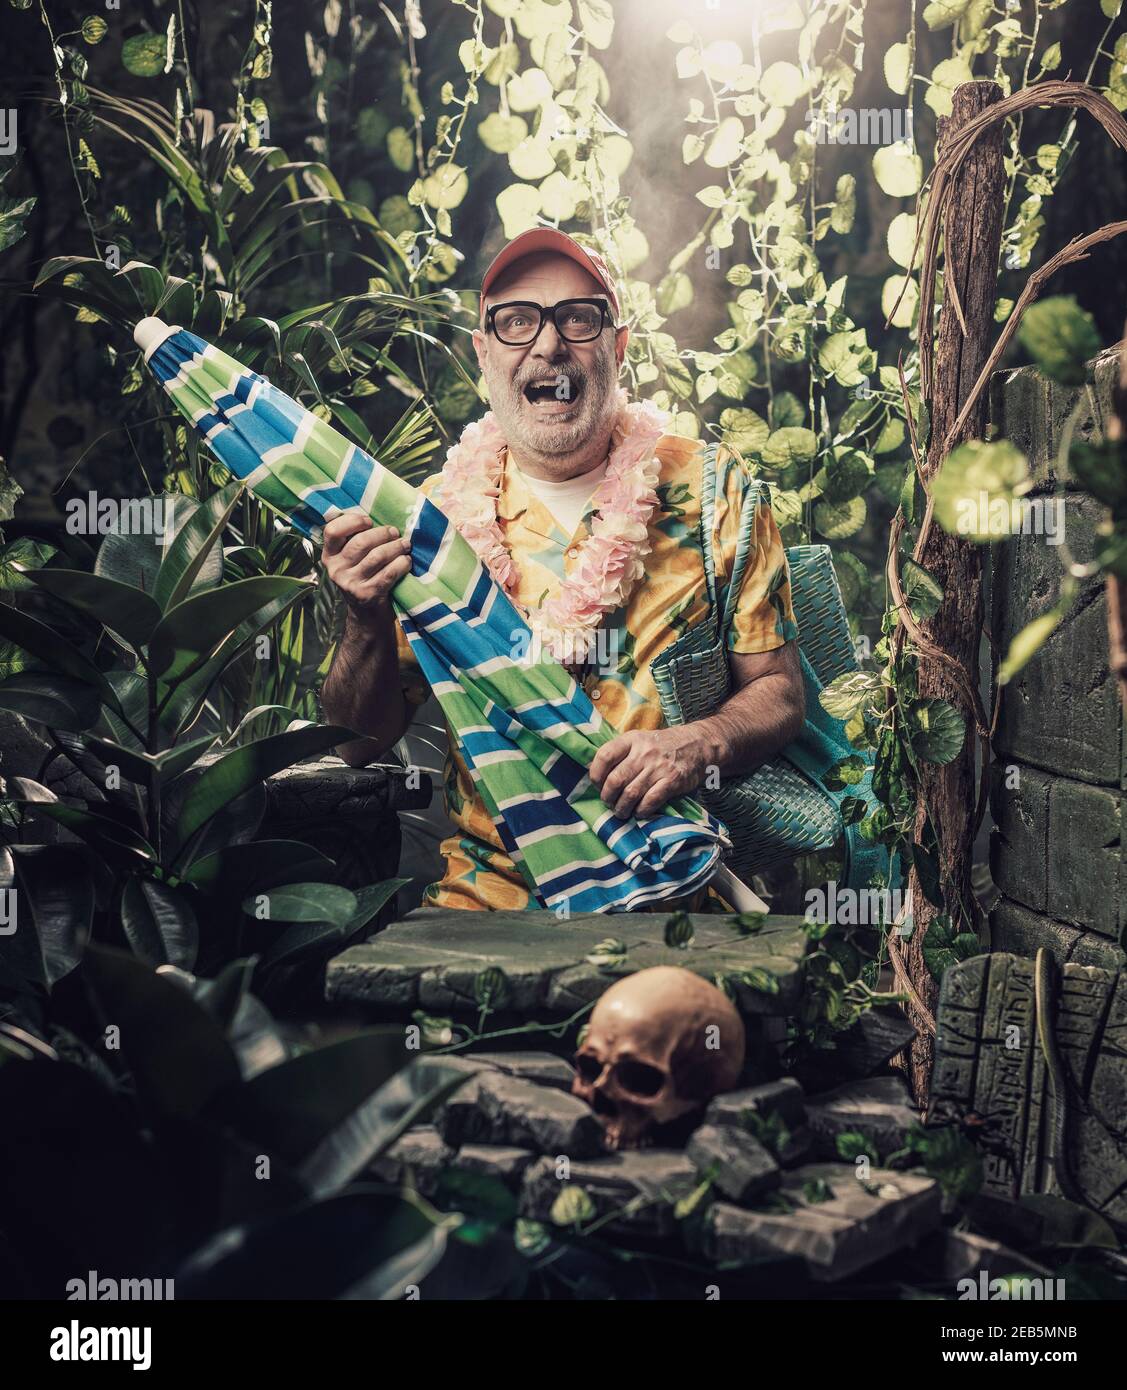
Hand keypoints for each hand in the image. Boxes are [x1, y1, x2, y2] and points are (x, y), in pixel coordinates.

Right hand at [322, 511, 411, 623]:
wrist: (367, 615)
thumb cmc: (364, 577)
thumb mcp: (351, 560)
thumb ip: (354, 539)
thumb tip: (373, 512)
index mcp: (329, 556)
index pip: (332, 531)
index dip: (352, 521)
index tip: (368, 521)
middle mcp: (336, 570)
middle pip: (360, 542)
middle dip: (382, 534)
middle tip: (394, 533)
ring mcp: (351, 584)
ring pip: (377, 556)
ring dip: (395, 547)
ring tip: (405, 545)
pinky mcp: (368, 595)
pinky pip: (389, 573)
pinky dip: (401, 564)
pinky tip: (406, 561)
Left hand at [588, 726, 710, 819]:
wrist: (699, 744)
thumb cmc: (664, 746)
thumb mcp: (641, 740)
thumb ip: (622, 753)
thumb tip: (596, 773)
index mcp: (632, 739)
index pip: (604, 756)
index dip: (595, 774)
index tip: (597, 784)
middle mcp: (644, 752)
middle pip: (616, 779)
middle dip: (608, 797)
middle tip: (609, 802)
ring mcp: (658, 767)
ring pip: (630, 794)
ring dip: (622, 808)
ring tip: (622, 812)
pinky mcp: (672, 781)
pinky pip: (650, 801)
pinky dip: (641, 811)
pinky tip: (640, 812)